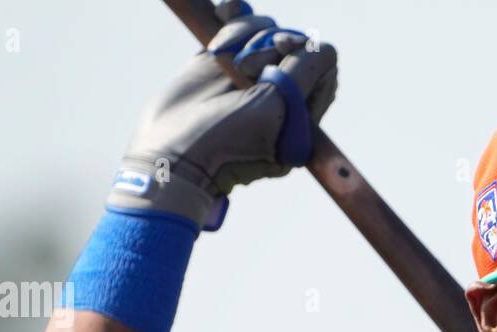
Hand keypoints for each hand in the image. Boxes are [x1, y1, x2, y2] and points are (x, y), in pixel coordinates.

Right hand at [106, 0, 337, 230]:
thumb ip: (301, 73)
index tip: (280, 53)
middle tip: (245, 69)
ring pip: (264, 28)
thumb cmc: (228, 142)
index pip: (323, 62)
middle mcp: (280, 90)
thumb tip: (317, 44)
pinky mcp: (221, 60)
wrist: (172, 154)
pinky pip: (239, 22)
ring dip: (245, 33)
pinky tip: (222, 14)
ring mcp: (250, 74)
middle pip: (292, 40)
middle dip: (269, 44)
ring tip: (221, 57)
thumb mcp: (276, 110)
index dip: (306, 49)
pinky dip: (234, 13)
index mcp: (303, 111)